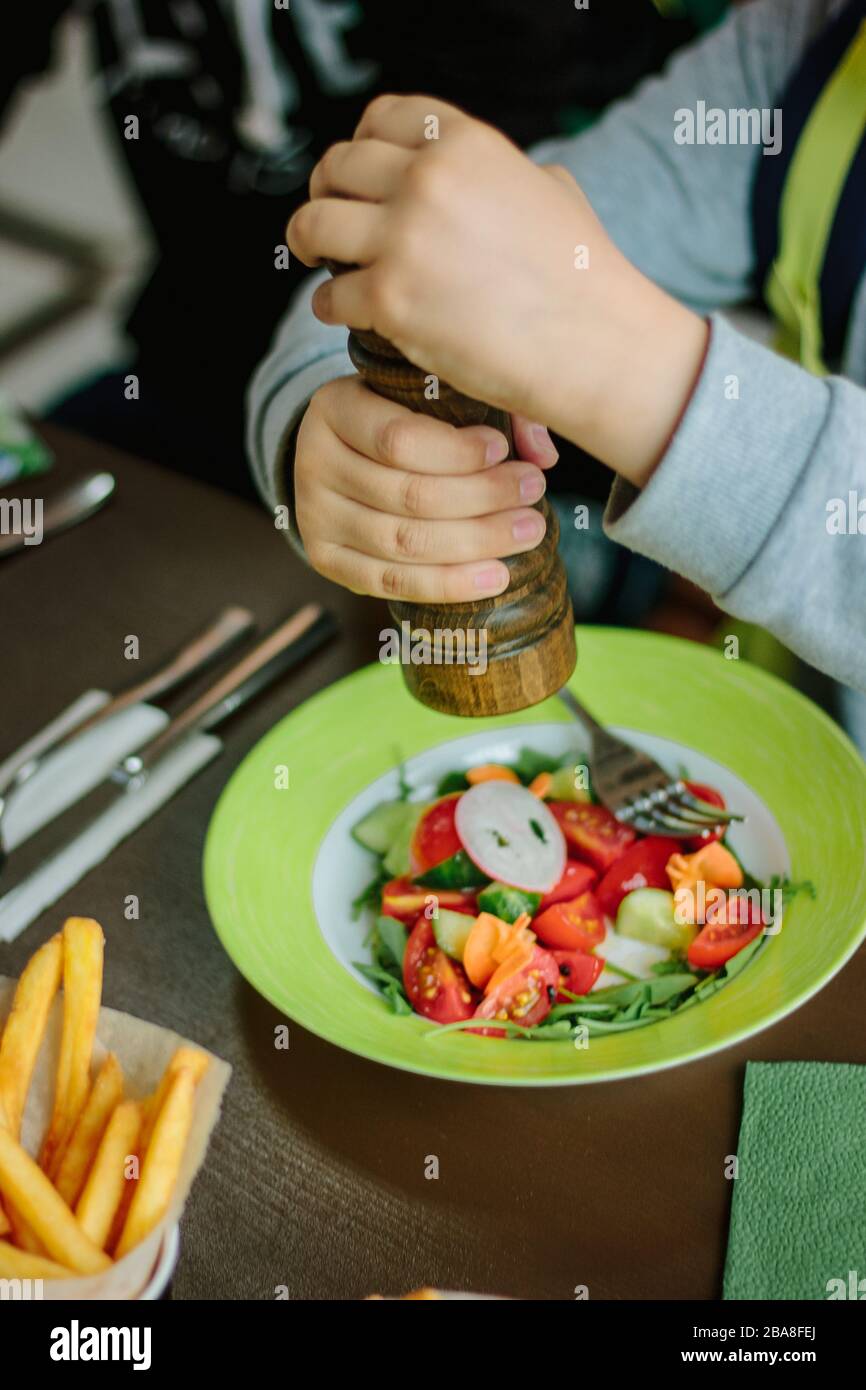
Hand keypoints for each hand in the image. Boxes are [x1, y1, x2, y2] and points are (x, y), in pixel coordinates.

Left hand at [288, 95, 708, 486]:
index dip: (358, 148)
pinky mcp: (391, 300)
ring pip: (314, 224)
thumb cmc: (581, 276)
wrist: (594, 342)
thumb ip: (494, 172)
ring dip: (309, 243)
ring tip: (318, 261)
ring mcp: (404, 239)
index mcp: (464, 143)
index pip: (379, 119)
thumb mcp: (546, 188)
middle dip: (325, 193)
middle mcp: (428, 179)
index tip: (354, 177)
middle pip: (336, 168)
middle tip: (328, 224)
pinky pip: (329, 295)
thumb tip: (466, 177)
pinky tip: (343, 312)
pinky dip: (330, 305)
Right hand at [294, 375, 558, 601]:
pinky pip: (391, 583)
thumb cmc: (400, 418)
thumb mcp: (430, 396)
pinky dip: (448, 584)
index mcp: (334, 408)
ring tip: (527, 531)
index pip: (398, 439)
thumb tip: (542, 454)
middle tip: (532, 492)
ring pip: (404, 542)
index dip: (458, 452)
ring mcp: (315, 517)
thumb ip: (489, 407)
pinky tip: (495, 576)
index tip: (505, 451)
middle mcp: (314, 462)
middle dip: (482, 497)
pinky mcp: (326, 560)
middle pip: (408, 495)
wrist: (343, 457)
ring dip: (476, 541)